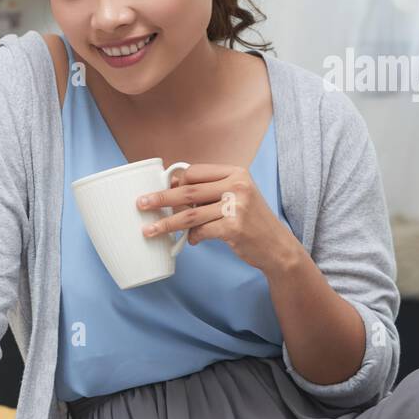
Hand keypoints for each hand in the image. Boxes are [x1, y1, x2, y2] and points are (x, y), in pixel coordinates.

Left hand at [137, 163, 297, 275]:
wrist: (277, 246)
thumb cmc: (251, 221)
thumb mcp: (237, 196)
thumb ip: (210, 191)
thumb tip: (171, 190)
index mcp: (236, 173)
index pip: (195, 172)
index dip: (175, 181)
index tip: (162, 189)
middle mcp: (237, 186)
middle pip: (187, 190)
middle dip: (160, 199)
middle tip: (141, 204)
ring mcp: (236, 207)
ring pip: (189, 214)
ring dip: (166, 224)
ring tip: (149, 230)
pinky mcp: (234, 228)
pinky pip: (201, 232)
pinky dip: (192, 237)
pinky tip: (191, 240)